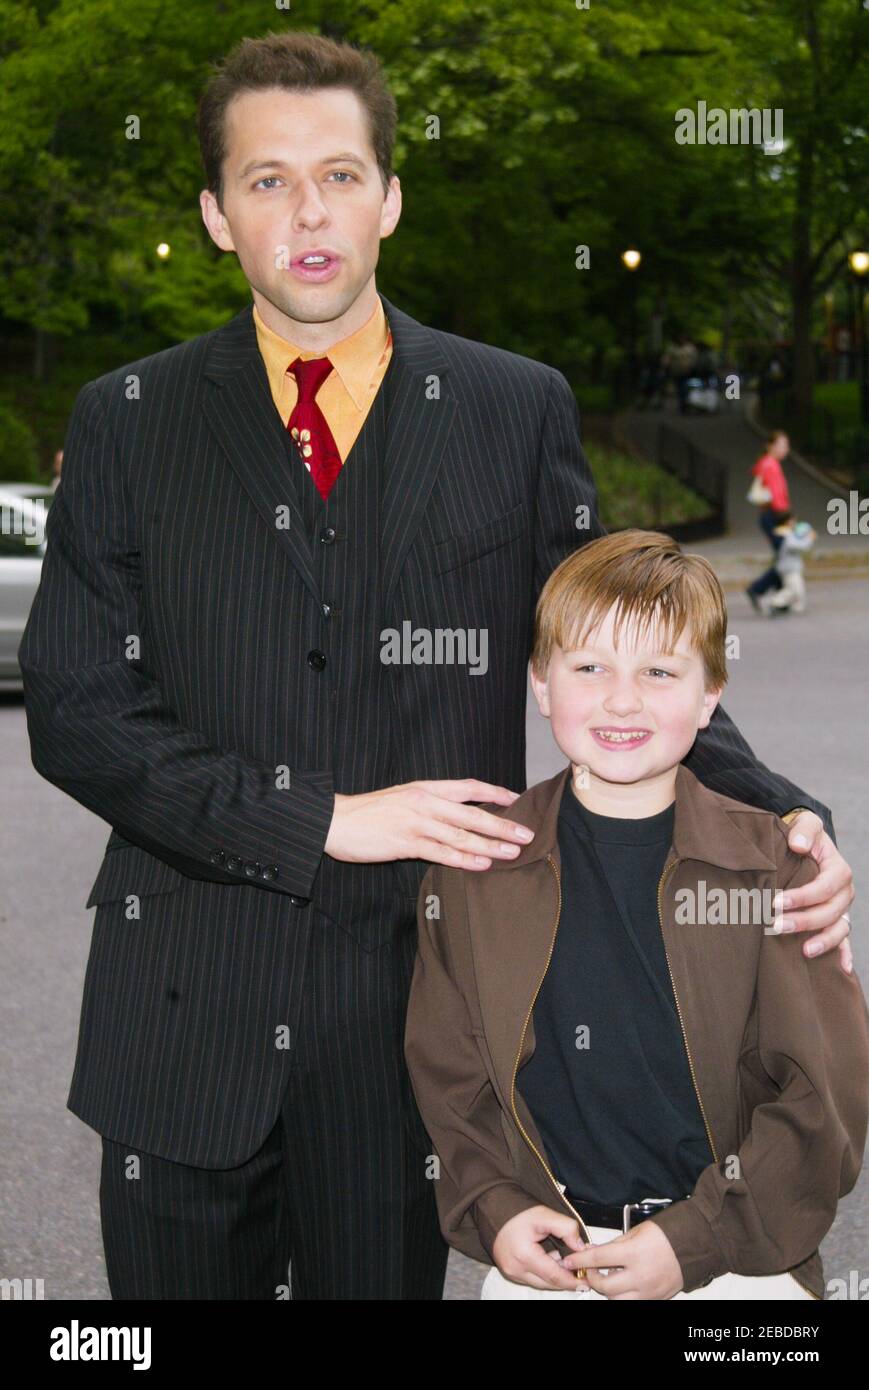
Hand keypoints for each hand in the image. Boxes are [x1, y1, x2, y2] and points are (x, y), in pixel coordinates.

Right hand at [323, 778, 534, 869]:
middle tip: (527, 833)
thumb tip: (457, 814)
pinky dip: (464, 859)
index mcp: (425, 788)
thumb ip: (429, 804)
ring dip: (490, 844)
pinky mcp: (406, 843)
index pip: (468, 786)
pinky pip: (442, 853)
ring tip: (513, 852)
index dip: (494, 792)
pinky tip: (481, 864)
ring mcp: (417, 823)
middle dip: (503, 824)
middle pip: (473, 813)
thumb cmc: (369, 812)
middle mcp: (425, 802)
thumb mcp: (403, 798)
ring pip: (462, 835)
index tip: (516, 799)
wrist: (335, 820)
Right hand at [492, 1205, 589, 1290]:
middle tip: (581, 1275)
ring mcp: (510, 1272)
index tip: (586, 1281)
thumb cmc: (518, 1211)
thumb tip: (580, 1247)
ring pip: (539, 1283)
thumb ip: (566, 1228)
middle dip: (565, 1281)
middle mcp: (515, 1269)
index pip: (554, 1276)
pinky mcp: (508, 1271)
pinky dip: (543, 1274)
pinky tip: (551, 1261)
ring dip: (554, 1277)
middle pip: (547, 1283)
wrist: (493, 1209)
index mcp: (524, 1255)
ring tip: (567, 1265)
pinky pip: (531, 1278)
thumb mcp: (545, 1214)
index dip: (572, 1280)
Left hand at [561, 1220, 683, 1299]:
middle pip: (604, 1287)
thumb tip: (593, 1251)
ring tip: (606, 1277)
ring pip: (616, 1300)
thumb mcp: (636, 1231)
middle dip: (591, 1278)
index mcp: (634, 1254)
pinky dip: (622, 1296)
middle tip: (589, 1269)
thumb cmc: (667, 1235)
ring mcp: (648, 1291)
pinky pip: (632, 1303)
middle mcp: (640, 1276)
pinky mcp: (655, 1300)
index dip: (579, 1259)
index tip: (568, 1260)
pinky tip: (622, 1284)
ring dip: (606, 1290)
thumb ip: (613, 1244)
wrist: (694, 1246)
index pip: (597, 1259)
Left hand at [775, 813, 854, 971]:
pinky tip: (842, 970)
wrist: (805, 845)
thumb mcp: (805, 824)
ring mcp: (841, 909)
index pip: (823, 888)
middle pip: (829, 912)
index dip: (802, 897)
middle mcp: (844, 892)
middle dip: (804, 921)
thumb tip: (799, 845)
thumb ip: (804, 829)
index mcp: (839, 870)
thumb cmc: (803, 836)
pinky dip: (845, 955)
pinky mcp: (836, 921)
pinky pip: (844, 941)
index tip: (776, 902)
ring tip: (804, 951)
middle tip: (776, 926)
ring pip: (838, 929)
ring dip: (823, 942)